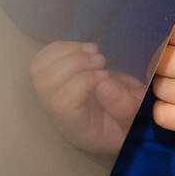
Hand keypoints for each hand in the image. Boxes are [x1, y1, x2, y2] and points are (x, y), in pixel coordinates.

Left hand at [30, 41, 145, 153]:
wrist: (117, 120)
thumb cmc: (127, 122)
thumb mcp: (136, 121)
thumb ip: (125, 106)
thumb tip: (103, 84)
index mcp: (77, 128)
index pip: (61, 104)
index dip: (82, 83)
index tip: (106, 76)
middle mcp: (57, 114)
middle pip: (45, 84)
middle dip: (74, 63)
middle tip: (101, 60)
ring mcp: (49, 97)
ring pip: (38, 70)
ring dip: (66, 52)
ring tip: (93, 51)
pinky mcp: (49, 80)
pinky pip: (40, 60)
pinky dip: (59, 47)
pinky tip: (82, 49)